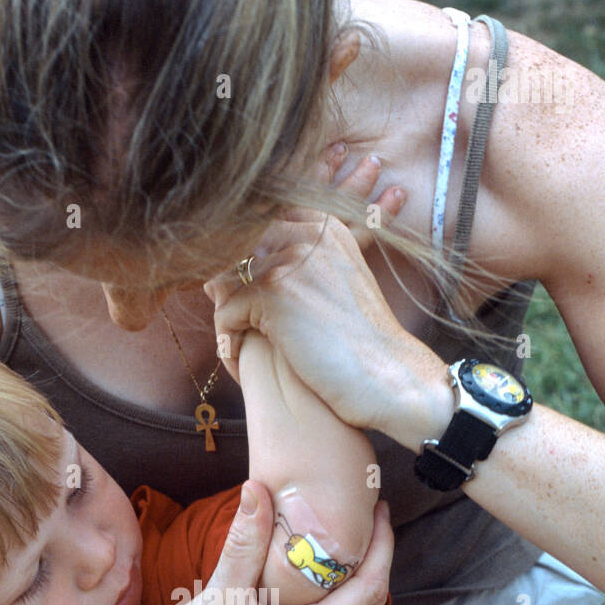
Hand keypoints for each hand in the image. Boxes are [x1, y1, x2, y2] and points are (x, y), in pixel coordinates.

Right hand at [130, 482, 393, 604]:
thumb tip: (257, 490)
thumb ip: (245, 543)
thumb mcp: (219, 595)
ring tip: (344, 548)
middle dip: (374, 562)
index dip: (382, 546)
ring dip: (355, 586)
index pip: (369, 589)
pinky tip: (315, 587)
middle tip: (368, 522)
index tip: (380, 512)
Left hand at [205, 153, 451, 443]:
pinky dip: (230, 347)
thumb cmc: (360, 347)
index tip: (256, 316)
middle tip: (242, 338)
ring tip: (244, 357)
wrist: (388, 377)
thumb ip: (289, 272)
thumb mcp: (331, 293)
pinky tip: (242, 369)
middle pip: (235, 259)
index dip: (246, 273)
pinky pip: (226, 315)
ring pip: (226, 288)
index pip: (257, 232)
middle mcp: (307, 233)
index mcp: (326, 227)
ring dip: (230, 327)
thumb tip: (216, 279)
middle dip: (231, 301)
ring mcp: (290, 258)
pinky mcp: (274, 292)